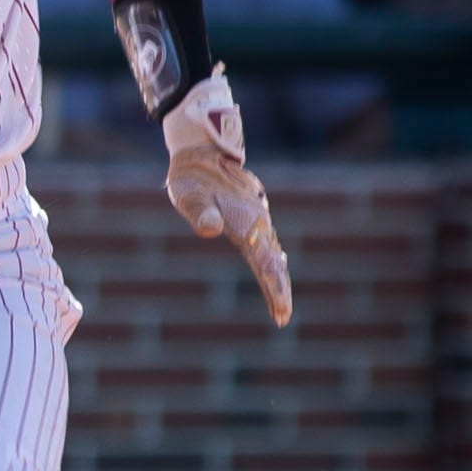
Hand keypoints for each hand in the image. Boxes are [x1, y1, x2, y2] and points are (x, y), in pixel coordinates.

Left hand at [160, 68, 292, 326]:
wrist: (201, 152)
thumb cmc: (191, 178)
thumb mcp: (189, 196)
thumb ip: (200, 213)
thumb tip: (210, 229)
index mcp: (246, 223)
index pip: (264, 264)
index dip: (274, 289)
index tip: (280, 313)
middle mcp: (257, 223)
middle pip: (274, 263)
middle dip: (279, 290)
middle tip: (283, 318)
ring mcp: (256, 218)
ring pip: (272, 253)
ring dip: (276, 277)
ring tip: (280, 305)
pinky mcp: (251, 215)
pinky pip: (265, 242)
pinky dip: (270, 259)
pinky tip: (275, 266)